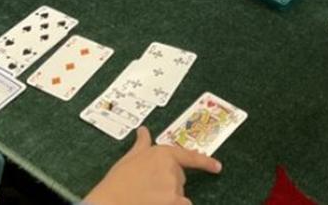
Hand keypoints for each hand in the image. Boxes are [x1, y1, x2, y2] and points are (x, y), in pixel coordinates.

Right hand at [85, 126, 221, 204]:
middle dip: (168, 184)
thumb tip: (143, 130)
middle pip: (180, 179)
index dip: (206, 162)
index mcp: (162, 154)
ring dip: (169, 199)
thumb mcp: (129, 158)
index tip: (218, 167)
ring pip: (179, 196)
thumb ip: (142, 145)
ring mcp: (174, 188)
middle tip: (147, 188)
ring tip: (148, 198)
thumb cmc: (117, 182)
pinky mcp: (174, 203)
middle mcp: (172, 169)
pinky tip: (156, 203)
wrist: (109, 202)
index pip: (189, 157)